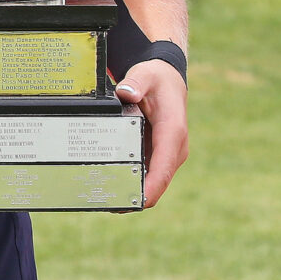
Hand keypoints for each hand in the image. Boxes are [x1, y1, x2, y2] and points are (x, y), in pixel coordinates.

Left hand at [115, 59, 188, 206]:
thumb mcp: (146, 74)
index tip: (136, 203)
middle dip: (137, 196)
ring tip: (106, 201)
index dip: (150, 188)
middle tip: (109, 204)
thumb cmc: (157, 79)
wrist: (168, 80)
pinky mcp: (159, 155)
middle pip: (157, 182)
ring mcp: (167, 154)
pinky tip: (112, 187)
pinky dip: (133, 182)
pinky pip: (147, 174)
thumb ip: (136, 82)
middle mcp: (174, 149)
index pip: (163, 168)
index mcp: (173, 133)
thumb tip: (127, 93)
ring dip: (133, 192)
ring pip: (152, 181)